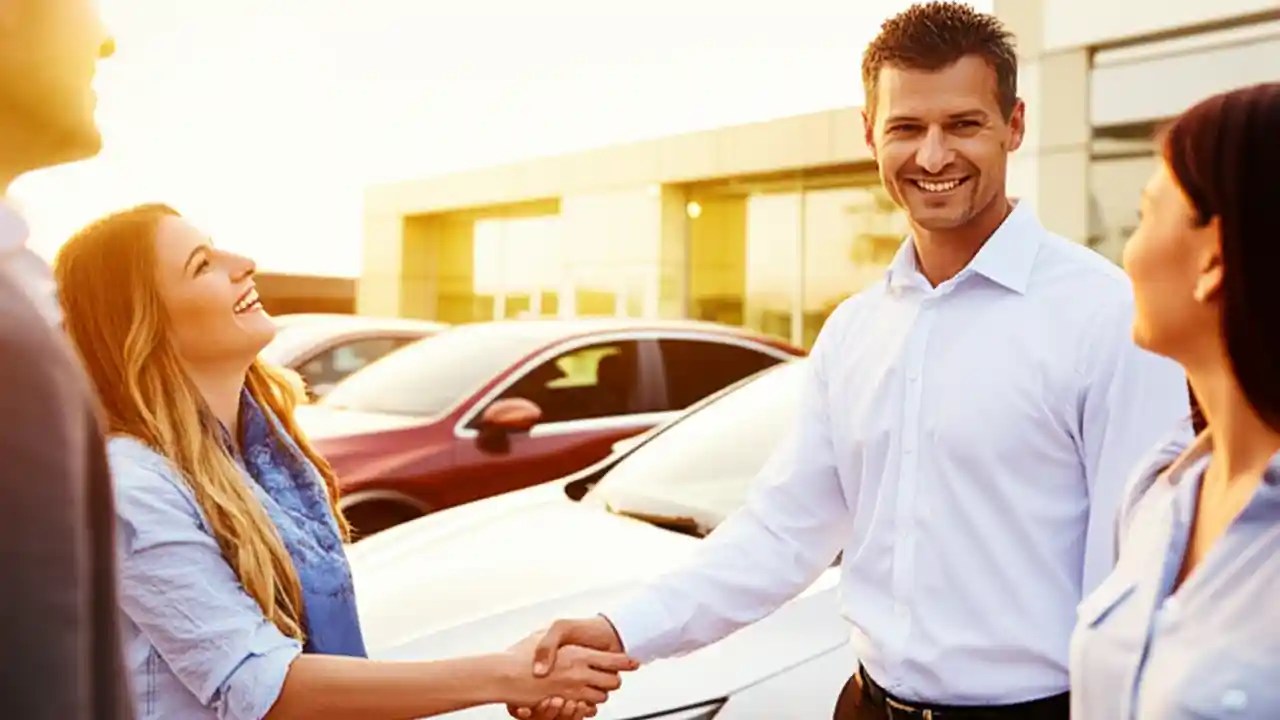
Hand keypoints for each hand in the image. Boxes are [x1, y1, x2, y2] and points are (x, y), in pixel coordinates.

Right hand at [503, 618, 631, 718]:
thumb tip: (576, 642)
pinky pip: (586, 708)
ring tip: (592, 686)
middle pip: (613, 681)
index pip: (614, 659)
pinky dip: (587, 706)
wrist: (504, 673)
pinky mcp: (564, 702)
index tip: (634, 662)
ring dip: (600, 693)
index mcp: (578, 652)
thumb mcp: (545, 634)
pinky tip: (581, 699)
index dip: (626, 662)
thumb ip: (563, 638)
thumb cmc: (521, 654)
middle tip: (608, 675)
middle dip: (612, 680)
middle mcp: (580, 671)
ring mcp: (573, 689)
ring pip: (602, 696)